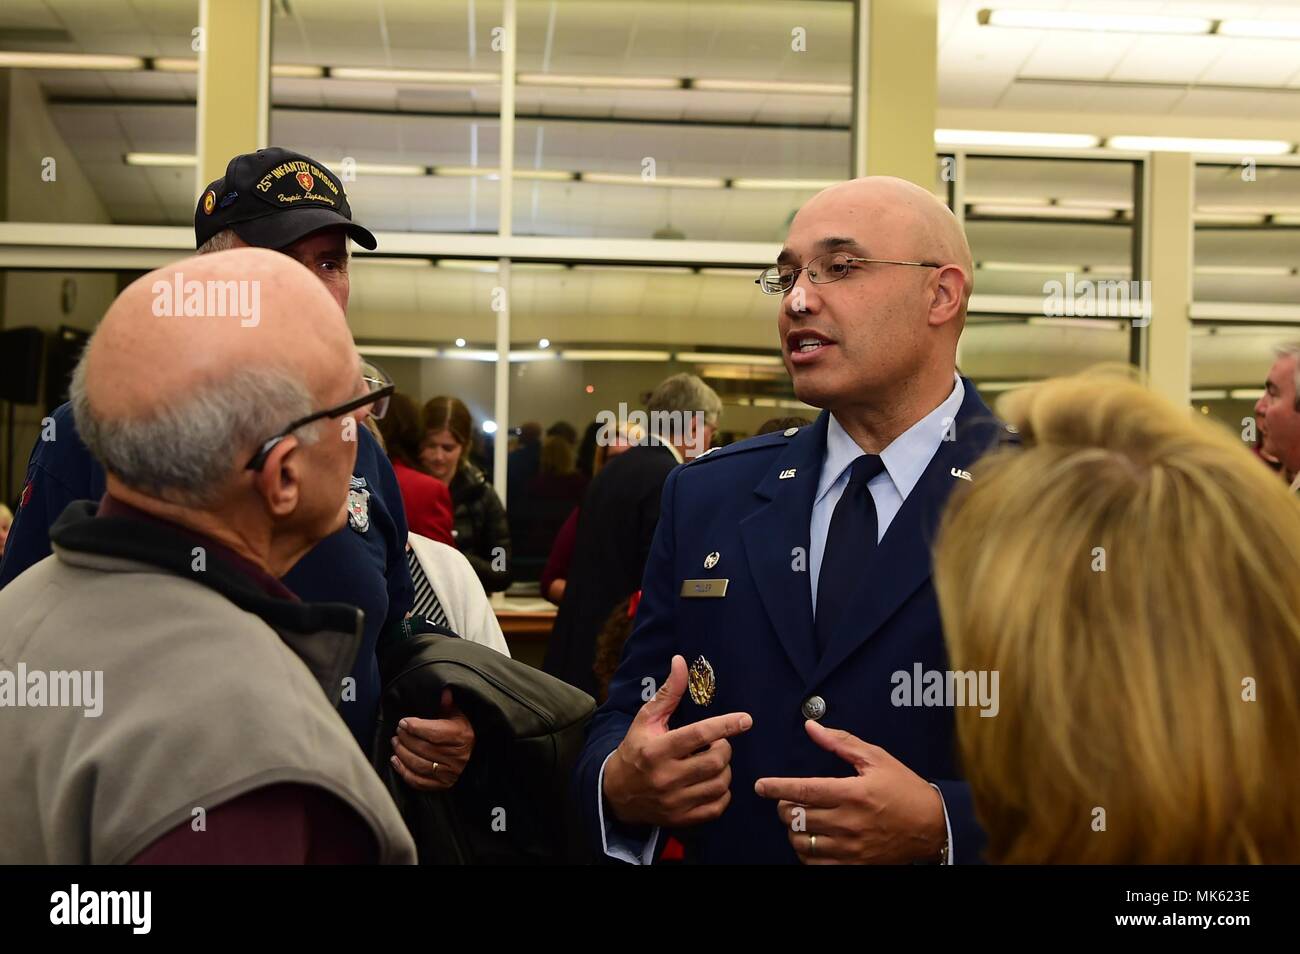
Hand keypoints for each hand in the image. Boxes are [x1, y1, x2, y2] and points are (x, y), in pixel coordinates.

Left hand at [390, 688, 474, 791]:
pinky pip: (418, 781)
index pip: (434, 733)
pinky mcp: (442, 785)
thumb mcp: (458, 715)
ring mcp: (450, 773)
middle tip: (398, 731)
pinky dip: (404, 771)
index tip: (403, 722)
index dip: (416, 728)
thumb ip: (448, 704)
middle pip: (423, 749)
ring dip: (402, 753)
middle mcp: (457, 757)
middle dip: (406, 739)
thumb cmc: (462, 730)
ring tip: (395, 742)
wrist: (473, 753)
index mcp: (461, 737)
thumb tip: (444, 690)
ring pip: (419, 764)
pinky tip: (395, 760)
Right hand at [603, 654, 752, 827]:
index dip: (726, 726)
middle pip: (716, 760)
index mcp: (657, 750)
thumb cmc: (635, 749)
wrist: (616, 794)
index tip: (745, 720)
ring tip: (713, 761)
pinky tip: (711, 781)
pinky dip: (722, 792)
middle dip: (724, 747)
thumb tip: (681, 661)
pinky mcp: (682, 819)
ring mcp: (676, 801)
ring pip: (720, 783)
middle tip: (716, 742)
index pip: (699, 735)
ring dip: (724, 768)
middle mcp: (667, 777)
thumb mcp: (646, 719)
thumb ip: (669, 692)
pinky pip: (718, 806)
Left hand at [755, 720, 945, 864]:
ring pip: (802, 842)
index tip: (760, 785)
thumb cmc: (904, 789)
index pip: (804, 790)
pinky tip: (812, 840)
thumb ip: (841, 742)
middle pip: (797, 817)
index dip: (777, 787)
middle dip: (784, 807)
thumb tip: (811, 727)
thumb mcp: (876, 758)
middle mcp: (849, 822)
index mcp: (853, 793)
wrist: (933, 827)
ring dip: (794, 830)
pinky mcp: (855, 865)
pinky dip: (806, 853)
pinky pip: (816, 864)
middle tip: (787, 801)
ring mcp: (851, 848)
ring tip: (800, 820)